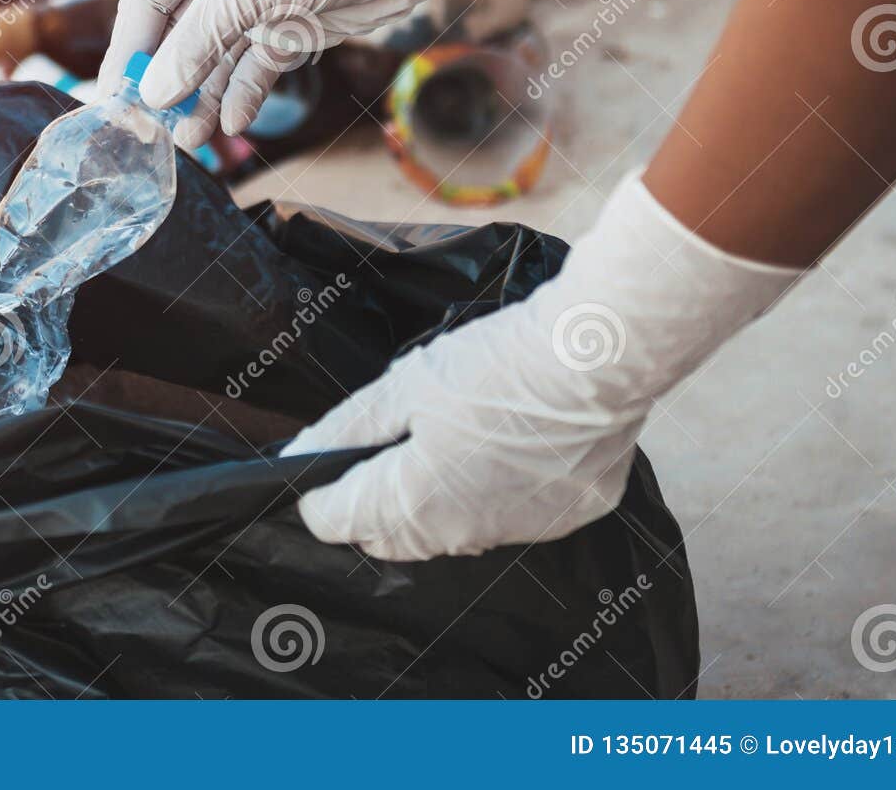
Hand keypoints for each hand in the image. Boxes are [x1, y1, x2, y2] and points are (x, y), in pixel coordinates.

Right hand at [97, 0, 564, 147]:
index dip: (127, 49)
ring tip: (192, 141)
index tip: (116, 97)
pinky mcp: (296, 30)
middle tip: (151, 131)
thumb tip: (154, 92)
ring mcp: (261, 5)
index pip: (145, 2)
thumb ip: (196, 43)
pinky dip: (246, 97)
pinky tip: (236, 126)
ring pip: (218, 61)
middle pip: (178, 37)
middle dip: (166, 84)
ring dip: (204, 100)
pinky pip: (258, 70)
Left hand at [283, 171, 799, 560]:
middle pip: (390, 536)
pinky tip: (507, 448)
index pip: (335, 522)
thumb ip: (348, 427)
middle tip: (383, 449)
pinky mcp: (563, 519)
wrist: (598, 358)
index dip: (319, 493)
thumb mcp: (406, 384)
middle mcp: (460, 535)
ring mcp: (516, 532)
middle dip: (372, 503)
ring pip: (450, 532)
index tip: (324, 465)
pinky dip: (496, 494)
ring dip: (435, 502)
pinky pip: (508, 519)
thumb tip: (298, 455)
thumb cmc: (496, 363)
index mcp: (411, 503)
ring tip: (448, 443)